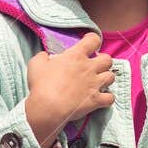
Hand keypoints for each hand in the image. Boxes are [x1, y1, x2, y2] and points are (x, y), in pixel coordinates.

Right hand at [23, 31, 114, 146]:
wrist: (48, 107)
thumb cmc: (41, 85)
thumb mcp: (36, 64)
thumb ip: (43, 56)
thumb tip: (46, 56)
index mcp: (76, 56)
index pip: (93, 40)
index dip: (92, 41)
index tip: (88, 45)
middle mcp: (89, 68)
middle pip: (107, 59)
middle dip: (103, 62)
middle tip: (94, 67)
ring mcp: (95, 84)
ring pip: (112, 77)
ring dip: (106, 78)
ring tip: (98, 82)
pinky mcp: (96, 100)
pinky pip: (110, 98)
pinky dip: (107, 98)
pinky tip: (101, 98)